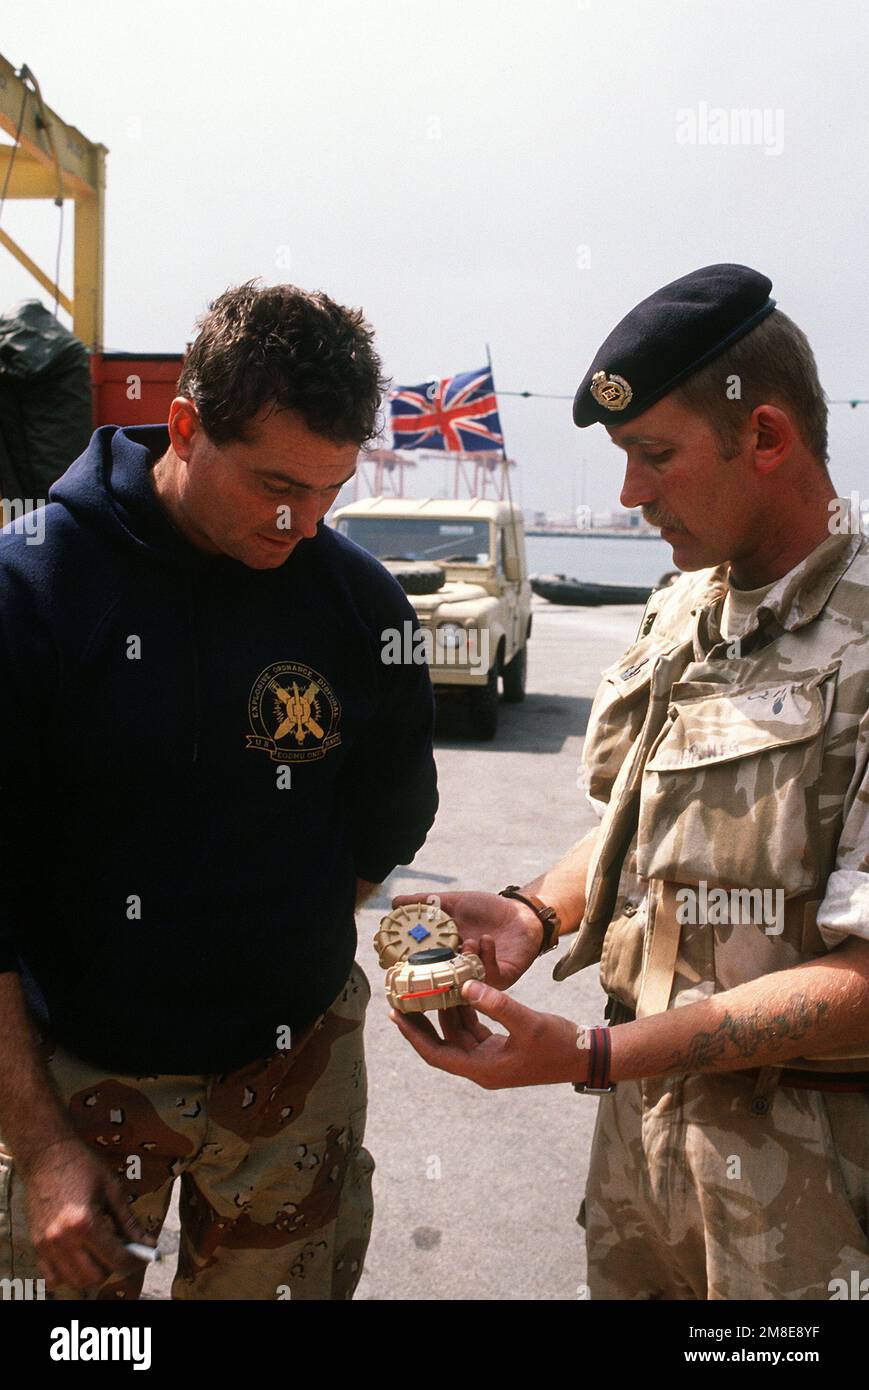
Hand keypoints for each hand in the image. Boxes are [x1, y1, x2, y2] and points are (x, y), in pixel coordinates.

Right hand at [23, 1137, 151, 1290]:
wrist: (46, 1154)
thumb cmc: (81, 1165)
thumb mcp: (112, 1189)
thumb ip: (129, 1221)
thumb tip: (148, 1243)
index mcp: (85, 1223)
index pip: (117, 1259)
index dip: (136, 1261)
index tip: (144, 1255)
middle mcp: (63, 1239)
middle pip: (96, 1276)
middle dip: (115, 1267)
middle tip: (123, 1251)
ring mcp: (46, 1245)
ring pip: (75, 1281)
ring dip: (93, 1273)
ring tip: (102, 1253)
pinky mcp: (35, 1245)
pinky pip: (52, 1277)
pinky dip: (69, 1275)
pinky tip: (79, 1259)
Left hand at [390, 979, 588, 1088]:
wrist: (585, 1056)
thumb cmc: (558, 1045)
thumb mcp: (527, 1022)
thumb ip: (497, 1003)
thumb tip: (466, 985)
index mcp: (482, 1068)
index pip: (436, 1053)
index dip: (413, 1035)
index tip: (395, 1015)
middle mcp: (481, 1066)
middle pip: (441, 1043)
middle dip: (423, 1021)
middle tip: (402, 998)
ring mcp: (490, 1057)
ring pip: (457, 1032)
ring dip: (446, 1009)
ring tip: (429, 986)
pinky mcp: (500, 1047)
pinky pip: (473, 1027)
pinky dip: (465, 1008)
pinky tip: (459, 987)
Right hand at [391, 890, 543, 987]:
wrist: (520, 912)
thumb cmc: (486, 909)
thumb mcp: (453, 902)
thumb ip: (425, 902)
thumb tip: (394, 903)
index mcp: (446, 954)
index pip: (424, 964)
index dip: (412, 962)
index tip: (400, 957)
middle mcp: (461, 969)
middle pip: (441, 978)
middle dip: (435, 970)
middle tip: (429, 959)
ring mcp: (481, 976)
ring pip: (466, 978)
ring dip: (465, 959)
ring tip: (468, 941)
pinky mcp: (502, 977)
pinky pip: (491, 975)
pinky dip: (486, 957)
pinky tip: (486, 940)